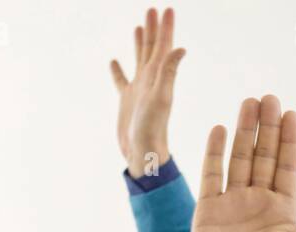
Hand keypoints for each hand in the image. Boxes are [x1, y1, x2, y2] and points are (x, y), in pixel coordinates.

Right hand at [112, 7, 185, 178]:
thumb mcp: (161, 98)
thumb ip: (169, 73)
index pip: (164, 46)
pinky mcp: (127, 100)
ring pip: (139, 59)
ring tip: (139, 26)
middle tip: (152, 8)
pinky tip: (114, 61)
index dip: (165, 27)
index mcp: (159, 76)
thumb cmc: (152, 130)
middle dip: (153, 28)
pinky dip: (118, 70)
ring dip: (140, 42)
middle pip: (153, 48)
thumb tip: (181, 48)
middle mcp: (150, 79)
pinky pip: (122, 80)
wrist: (143, 153)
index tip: (166, 8)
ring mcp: (139, 89)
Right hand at [191, 95, 295, 231]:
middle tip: (270, 97)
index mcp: (283, 210)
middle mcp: (258, 202)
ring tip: (249, 103)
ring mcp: (232, 204)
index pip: (287, 166)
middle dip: (267, 127)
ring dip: (244, 131)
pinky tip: (221, 130)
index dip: (289, 140)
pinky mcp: (208, 211)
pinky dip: (215, 152)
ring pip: (239, 159)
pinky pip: (212, 175)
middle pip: (263, 155)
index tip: (292, 114)